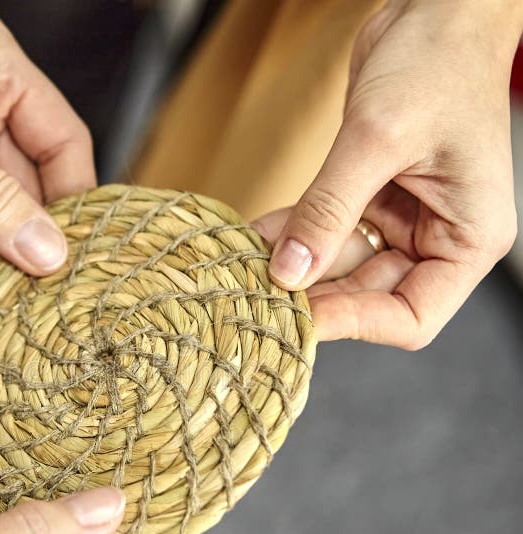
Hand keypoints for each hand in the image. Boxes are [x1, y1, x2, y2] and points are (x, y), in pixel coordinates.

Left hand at [254, 0, 521, 349]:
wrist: (436, 9)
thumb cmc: (437, 62)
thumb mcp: (377, 140)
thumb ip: (329, 209)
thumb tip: (289, 272)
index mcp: (467, 239)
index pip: (412, 317)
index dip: (355, 323)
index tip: (302, 318)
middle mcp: (436, 237)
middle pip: (367, 294)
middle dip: (313, 291)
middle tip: (258, 295)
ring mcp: (402, 218)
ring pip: (339, 262)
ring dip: (293, 261)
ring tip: (246, 261)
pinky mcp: (371, 196)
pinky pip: (326, 227)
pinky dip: (293, 231)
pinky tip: (255, 235)